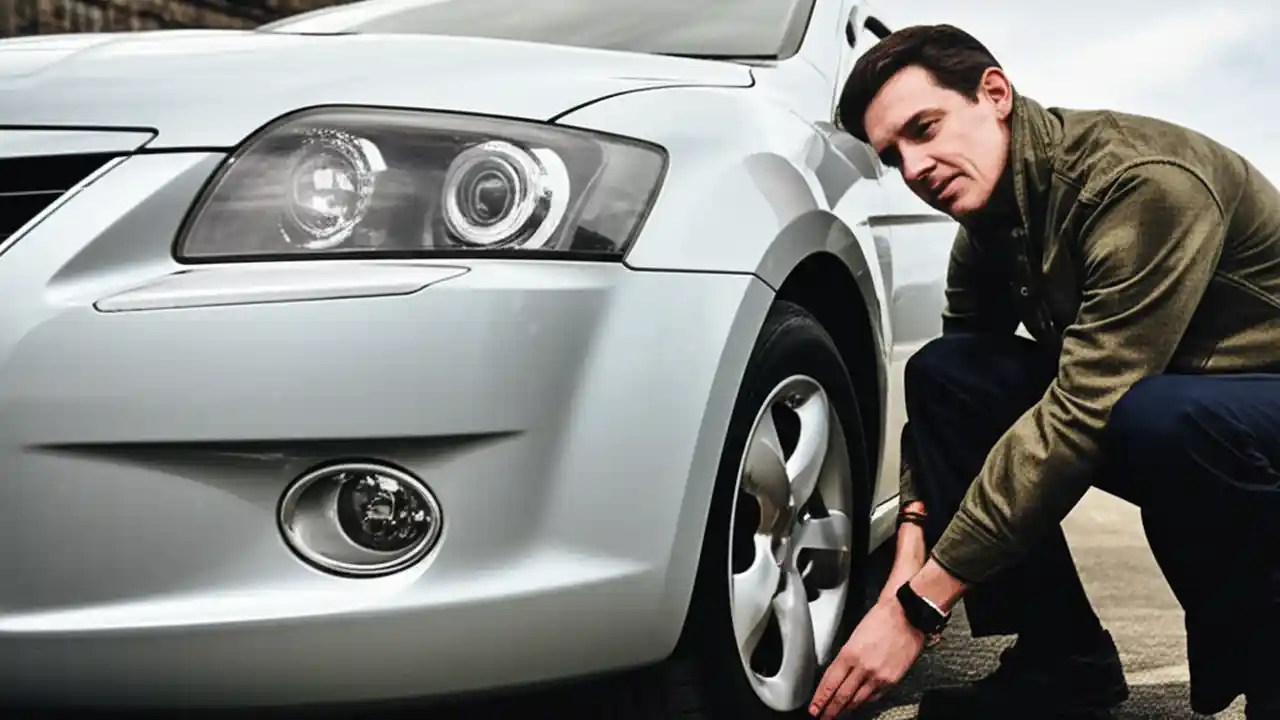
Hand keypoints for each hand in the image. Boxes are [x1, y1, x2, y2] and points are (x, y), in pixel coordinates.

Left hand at [808, 594, 925, 717]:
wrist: (906, 616)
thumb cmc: (881, 620)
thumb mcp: (854, 636)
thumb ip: (846, 657)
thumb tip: (838, 675)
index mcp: (849, 654)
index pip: (830, 683)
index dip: (820, 699)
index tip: (814, 708)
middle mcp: (863, 667)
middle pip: (842, 696)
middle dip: (830, 709)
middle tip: (823, 717)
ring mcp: (878, 676)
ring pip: (858, 700)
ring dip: (846, 709)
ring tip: (838, 714)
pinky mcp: (892, 680)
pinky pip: (875, 697)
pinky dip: (865, 702)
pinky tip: (859, 704)